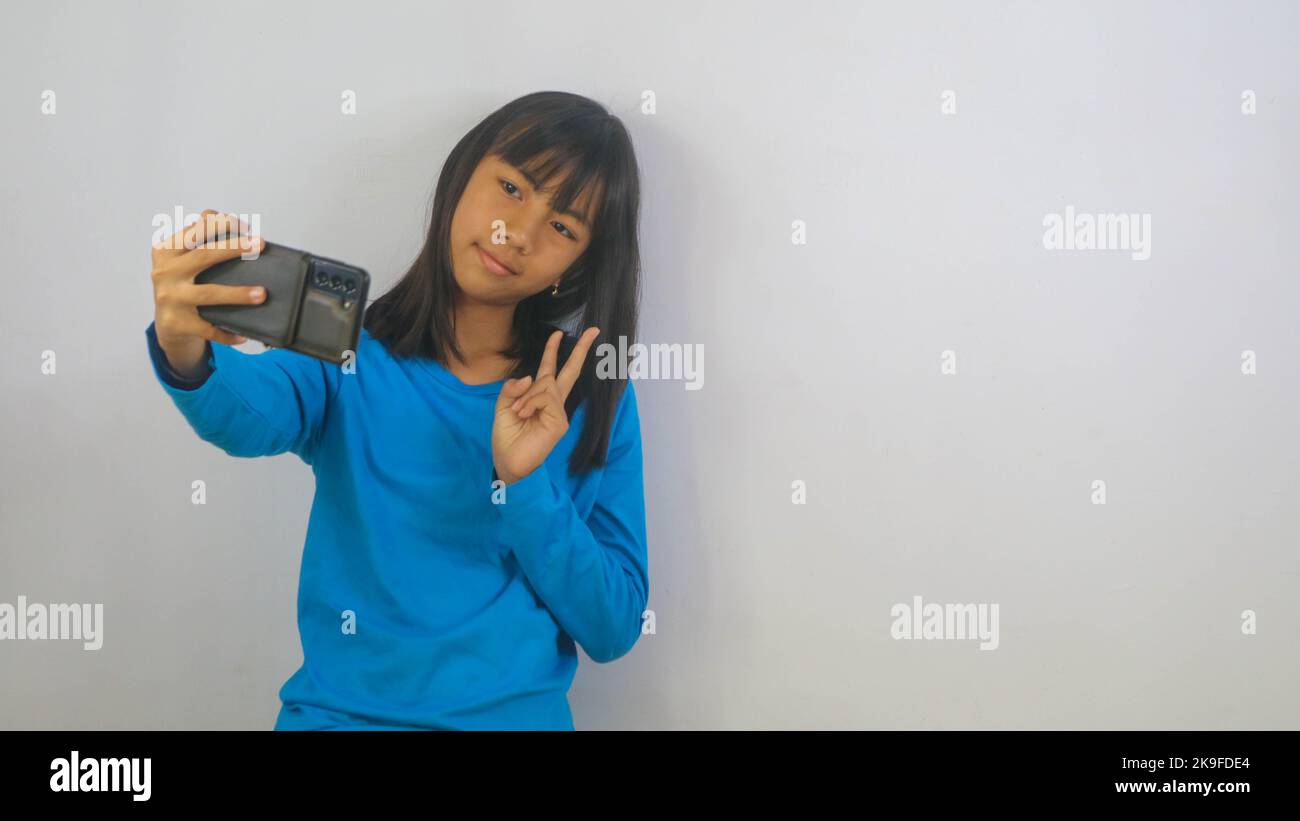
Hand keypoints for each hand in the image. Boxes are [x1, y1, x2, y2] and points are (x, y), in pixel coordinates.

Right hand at [150, 209, 265, 373]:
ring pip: (209, 293)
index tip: (246, 225)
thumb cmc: (182, 286)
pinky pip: (208, 329)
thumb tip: (245, 237)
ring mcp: (170, 297)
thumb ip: (201, 246)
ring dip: (238, 293)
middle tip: (259, 245)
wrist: (167, 324)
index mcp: (166, 250)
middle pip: (203, 255)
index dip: (221, 222)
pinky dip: (227, 334)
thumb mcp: (183, 262)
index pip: (195, 229)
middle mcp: (165, 271)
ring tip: (261, 294)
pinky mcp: (177, 323)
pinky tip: (243, 335)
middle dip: (234, 247)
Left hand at [492, 327, 599, 484]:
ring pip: (546, 385)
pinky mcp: (559, 422)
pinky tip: (523, 414)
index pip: (550, 370)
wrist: (507, 462)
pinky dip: (530, 402)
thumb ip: (513, 389)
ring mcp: (559, 413)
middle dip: (580, 350)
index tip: (558, 333)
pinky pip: (546, 398)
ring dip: (527, 396)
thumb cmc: (507, 438)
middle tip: (594, 330)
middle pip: (570, 371)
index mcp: (540, 398)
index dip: (553, 351)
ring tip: (517, 412)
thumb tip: (530, 376)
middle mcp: (554, 404)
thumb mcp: (503, 407)